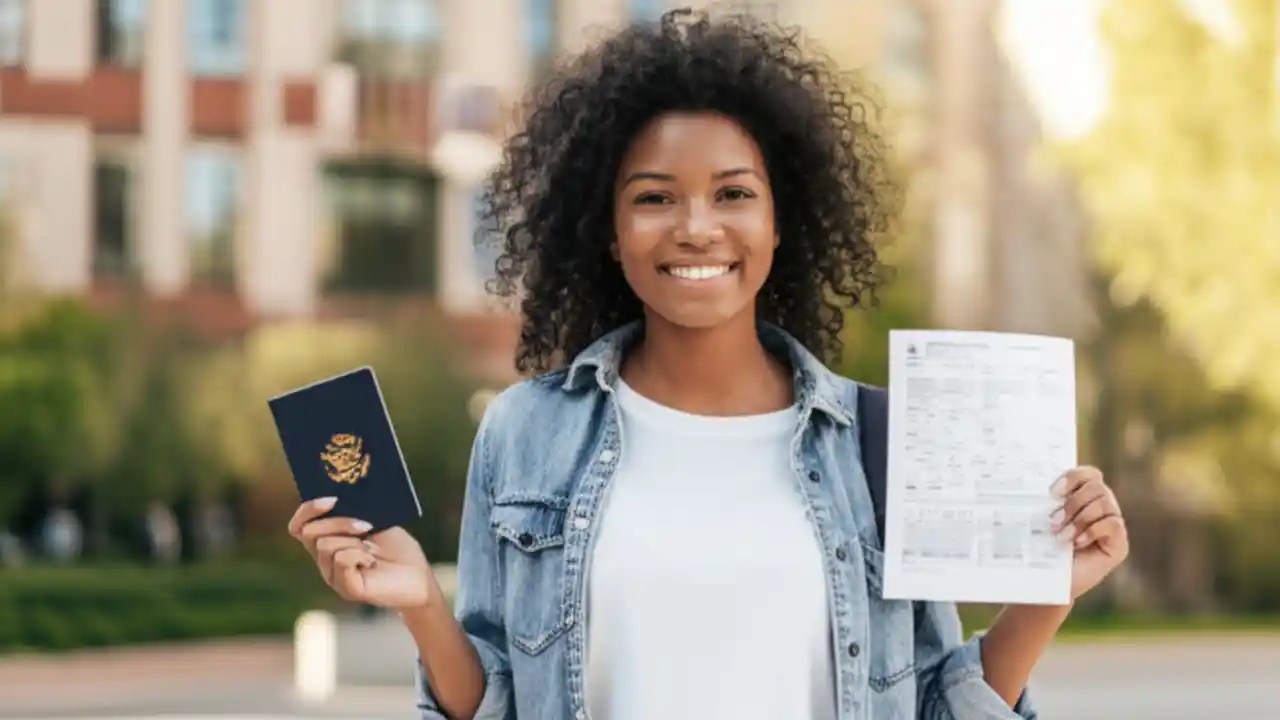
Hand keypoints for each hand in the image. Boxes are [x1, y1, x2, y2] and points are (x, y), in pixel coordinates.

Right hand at [287, 497, 436, 608]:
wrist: (419, 576)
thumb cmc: (397, 549)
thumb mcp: (373, 522)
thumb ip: (353, 512)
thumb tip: (339, 493)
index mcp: (328, 542)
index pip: (298, 526)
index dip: (308, 510)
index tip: (332, 498)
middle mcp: (325, 561)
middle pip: (310, 533)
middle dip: (338, 522)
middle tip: (366, 525)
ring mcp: (334, 577)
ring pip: (325, 546)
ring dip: (353, 540)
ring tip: (373, 549)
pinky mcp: (347, 589)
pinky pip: (341, 560)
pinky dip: (359, 554)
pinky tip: (372, 562)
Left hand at [1049, 467, 1129, 599]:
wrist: (1047, 582)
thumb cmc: (1040, 549)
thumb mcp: (1038, 520)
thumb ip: (1042, 500)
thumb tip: (1023, 478)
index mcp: (1082, 496)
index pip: (1088, 474)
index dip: (1072, 477)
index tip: (1052, 492)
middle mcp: (1101, 506)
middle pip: (1096, 485)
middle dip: (1073, 502)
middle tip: (1053, 520)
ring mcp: (1112, 524)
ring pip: (1104, 503)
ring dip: (1079, 519)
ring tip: (1061, 536)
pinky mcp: (1119, 544)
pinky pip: (1113, 524)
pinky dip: (1092, 530)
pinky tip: (1078, 543)